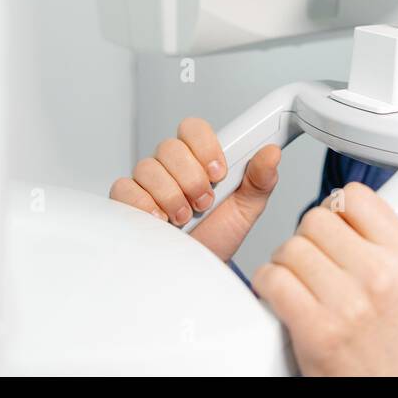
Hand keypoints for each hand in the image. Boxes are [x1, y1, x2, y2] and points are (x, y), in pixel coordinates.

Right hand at [109, 116, 281, 261]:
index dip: (205, 146)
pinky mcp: (126, 200)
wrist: (198, 268)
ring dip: (172, 196)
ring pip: (149, 168)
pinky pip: (126, 189)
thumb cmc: (219, 234)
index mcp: (199, 158)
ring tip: (184, 217)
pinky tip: (160, 220)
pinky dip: (145, 205)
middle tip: (203, 201)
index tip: (218, 172)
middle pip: (170, 147)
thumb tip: (271, 153)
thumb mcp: (246, 208)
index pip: (193, 129)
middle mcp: (170, 166)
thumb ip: (260, 178)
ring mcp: (147, 182)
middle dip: (191, 178)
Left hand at [251, 181, 397, 375]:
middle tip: (314, 261)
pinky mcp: (317, 329)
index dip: (337, 208)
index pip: (356, 196)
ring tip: (299, 283)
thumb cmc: (395, 344)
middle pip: (316, 219)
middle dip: (307, 238)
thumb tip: (345, 206)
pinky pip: (273, 279)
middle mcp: (380, 275)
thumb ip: (383, 243)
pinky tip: (280, 295)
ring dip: (286, 263)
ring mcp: (348, 303)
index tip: (334, 224)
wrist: (393, 391)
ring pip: (291, 248)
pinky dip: (268, 284)